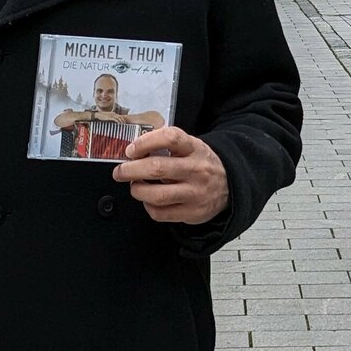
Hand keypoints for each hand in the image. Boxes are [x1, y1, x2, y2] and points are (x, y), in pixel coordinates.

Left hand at [113, 126, 228, 224]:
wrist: (230, 185)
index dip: (145, 142)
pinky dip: (148, 206)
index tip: (131, 149)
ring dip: (137, 190)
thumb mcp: (191, 147)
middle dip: (130, 170)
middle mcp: (196, 170)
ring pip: (156, 195)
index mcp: (195, 149)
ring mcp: (195, 193)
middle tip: (120, 171)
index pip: (170, 138)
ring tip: (135, 186)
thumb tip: (134, 151)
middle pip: (157, 168)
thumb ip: (167, 146)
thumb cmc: (202, 164)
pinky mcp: (192, 213)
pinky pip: (160, 213)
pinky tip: (149, 199)